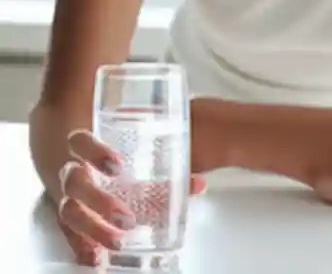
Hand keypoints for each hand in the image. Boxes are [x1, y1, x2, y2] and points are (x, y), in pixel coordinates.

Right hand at [55, 129, 206, 267]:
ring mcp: (65, 197)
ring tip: (118, 241)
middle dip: (99, 201)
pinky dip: (82, 247)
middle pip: (73, 182)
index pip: (79, 141)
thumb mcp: (136, 163)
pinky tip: (95, 258)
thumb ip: (165, 171)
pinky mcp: (66, 220)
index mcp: (85, 150)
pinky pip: (68, 234)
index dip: (94, 152)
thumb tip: (197, 184)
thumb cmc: (113, 165)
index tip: (117, 167)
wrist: (85, 173)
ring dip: (93, 229)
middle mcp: (70, 173)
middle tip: (126, 217)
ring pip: (68, 212)